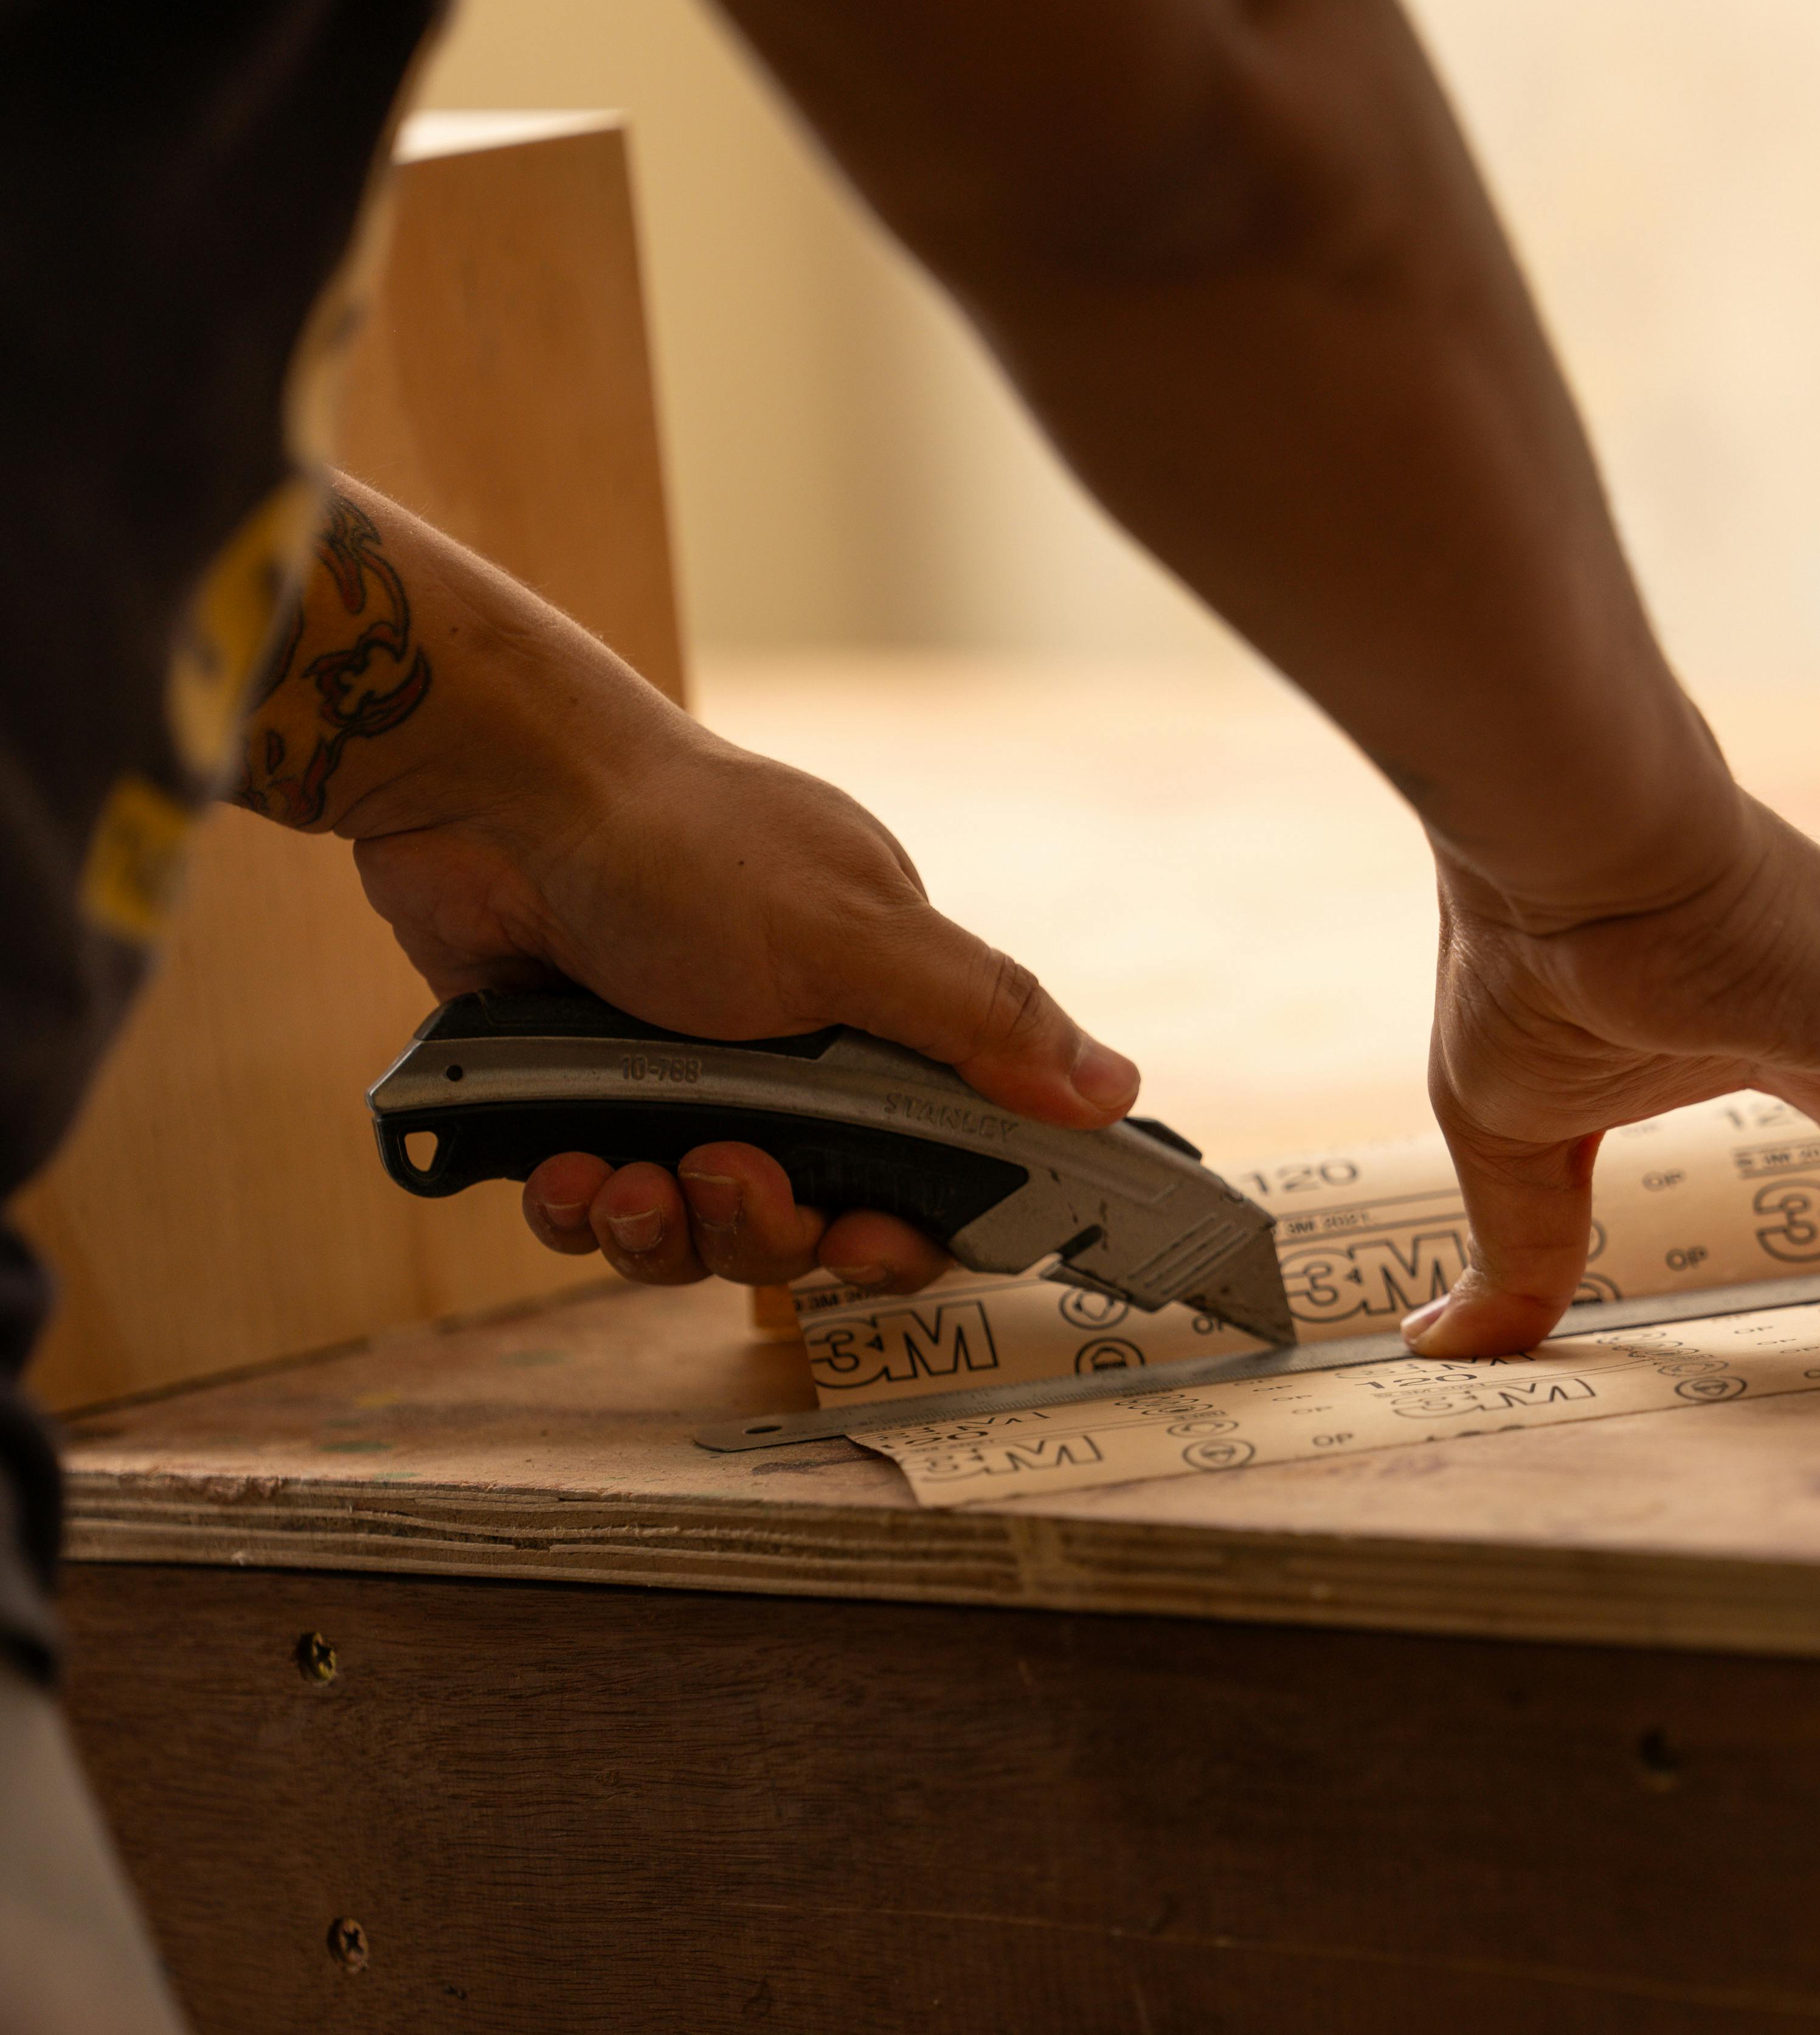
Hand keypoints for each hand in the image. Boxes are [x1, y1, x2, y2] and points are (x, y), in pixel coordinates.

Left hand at [302, 542, 1137, 1287]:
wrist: (487, 793)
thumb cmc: (677, 846)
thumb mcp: (852, 935)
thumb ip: (982, 1020)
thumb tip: (1117, 1092)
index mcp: (874, 1007)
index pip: (930, 1163)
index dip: (907, 1228)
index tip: (871, 1240)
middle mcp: (783, 1051)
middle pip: (807, 1219)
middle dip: (766, 1227)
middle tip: (722, 1175)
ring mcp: (674, 1077)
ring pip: (692, 1231)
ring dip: (659, 1229)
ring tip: (621, 1175)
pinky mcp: (574, 1098)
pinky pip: (593, 1209)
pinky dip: (576, 1204)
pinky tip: (559, 1167)